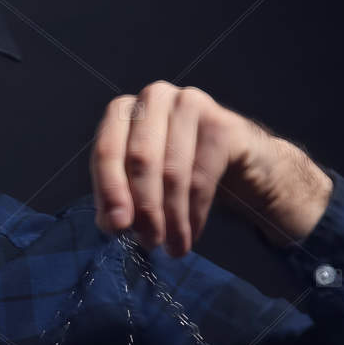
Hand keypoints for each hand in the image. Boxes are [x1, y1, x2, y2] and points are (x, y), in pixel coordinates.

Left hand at [89, 82, 332, 255]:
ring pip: (173, 171)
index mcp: (123, 110)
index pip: (106, 151)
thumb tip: (110, 224)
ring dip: (171, 217)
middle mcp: (153, 98)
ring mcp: (189, 103)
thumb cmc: (178, 168)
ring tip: (172, 246)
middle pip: (141, 160)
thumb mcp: (140, 182)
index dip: (109, 191)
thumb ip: (118, 199)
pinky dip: (194, 212)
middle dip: (143, 208)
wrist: (237, 160)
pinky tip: (191, 233)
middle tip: (149, 242)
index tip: (116, 227)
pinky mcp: (221, 122)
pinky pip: (203, 176)